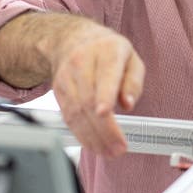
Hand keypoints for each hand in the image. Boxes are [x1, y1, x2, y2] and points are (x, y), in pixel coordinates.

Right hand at [49, 22, 144, 156]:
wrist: (71, 40)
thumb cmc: (107, 50)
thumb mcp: (131, 58)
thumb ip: (134, 81)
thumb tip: (129, 103)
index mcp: (106, 51)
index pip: (104, 75)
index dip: (103, 95)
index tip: (106, 113)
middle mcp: (82, 63)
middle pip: (89, 99)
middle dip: (104, 128)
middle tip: (118, 148)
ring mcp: (67, 77)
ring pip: (76, 112)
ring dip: (92, 137)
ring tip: (108, 152)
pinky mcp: (59, 92)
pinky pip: (69, 117)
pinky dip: (81, 135)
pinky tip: (93, 145)